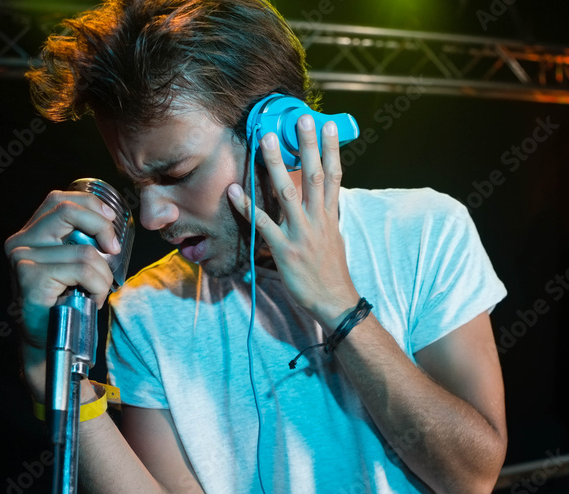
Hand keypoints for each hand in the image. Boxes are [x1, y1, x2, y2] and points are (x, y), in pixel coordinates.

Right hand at [4, 191, 119, 394]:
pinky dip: (99, 286)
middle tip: (114, 250)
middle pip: (68, 210)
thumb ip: (81, 240)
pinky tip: (92, 299)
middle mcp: (20, 242)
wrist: (48, 342)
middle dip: (102, 227)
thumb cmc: (65, 303)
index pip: (60, 199)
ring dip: (104, 275)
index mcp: (30, 234)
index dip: (91, 204)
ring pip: (85, 250)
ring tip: (97, 291)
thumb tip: (111, 220)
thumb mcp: (73, 264)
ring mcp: (22, 259)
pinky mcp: (31, 278)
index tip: (112, 220)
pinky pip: (83, 270)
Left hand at [228, 114, 358, 332]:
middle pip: (315, 176)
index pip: (334, 176)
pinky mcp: (284, 250)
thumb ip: (325, 216)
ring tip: (267, 140)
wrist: (334, 301)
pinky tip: (233, 190)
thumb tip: (321, 199)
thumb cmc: (331, 271)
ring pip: (288, 193)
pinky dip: (247, 206)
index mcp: (330, 216)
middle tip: (303, 119)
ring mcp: (301, 234)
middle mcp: (318, 220)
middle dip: (309, 146)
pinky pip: (263, 224)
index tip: (328, 126)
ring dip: (277, 165)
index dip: (332, 150)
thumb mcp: (334, 238)